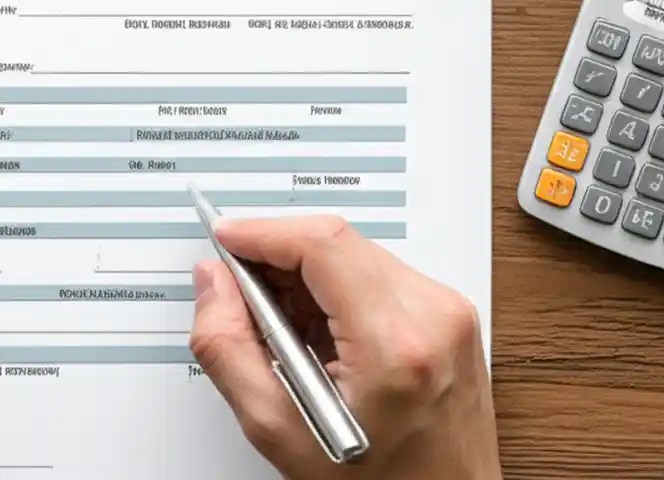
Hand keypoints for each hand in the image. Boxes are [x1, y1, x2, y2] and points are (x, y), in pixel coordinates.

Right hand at [190, 216, 500, 479]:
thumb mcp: (280, 431)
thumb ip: (229, 349)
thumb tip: (213, 284)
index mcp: (394, 345)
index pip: (321, 244)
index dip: (263, 233)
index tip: (226, 240)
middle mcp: (433, 316)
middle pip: (338, 242)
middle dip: (280, 257)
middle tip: (242, 294)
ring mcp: (449, 313)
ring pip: (357, 254)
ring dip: (309, 276)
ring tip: (287, 332)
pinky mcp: (450, 316)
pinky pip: (380, 275)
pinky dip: (339, 292)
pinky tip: (322, 336)